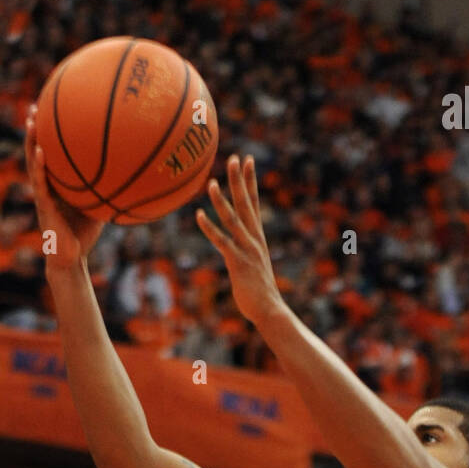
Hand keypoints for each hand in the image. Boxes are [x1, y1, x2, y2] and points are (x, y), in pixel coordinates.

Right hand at [24, 104, 104, 272]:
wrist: (70, 259)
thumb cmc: (83, 235)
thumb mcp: (98, 207)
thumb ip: (107, 190)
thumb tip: (129, 174)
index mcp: (56, 184)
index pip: (50, 154)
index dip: (48, 134)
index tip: (50, 109)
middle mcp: (46, 186)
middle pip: (36, 152)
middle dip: (34, 129)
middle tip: (34, 105)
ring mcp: (43, 195)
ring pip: (33, 164)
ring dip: (31, 142)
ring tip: (31, 120)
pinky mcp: (44, 207)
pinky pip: (41, 184)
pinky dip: (40, 168)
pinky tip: (41, 152)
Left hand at [196, 154, 284, 327]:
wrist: (269, 310)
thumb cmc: (260, 292)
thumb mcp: (254, 267)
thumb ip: (246, 254)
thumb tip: (237, 251)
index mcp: (258, 237)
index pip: (254, 203)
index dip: (251, 181)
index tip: (248, 160)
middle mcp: (254, 239)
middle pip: (246, 203)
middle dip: (240, 180)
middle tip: (234, 157)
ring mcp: (247, 249)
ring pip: (233, 219)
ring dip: (222, 200)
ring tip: (211, 182)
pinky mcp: (237, 262)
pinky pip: (221, 241)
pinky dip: (209, 228)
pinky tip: (198, 215)